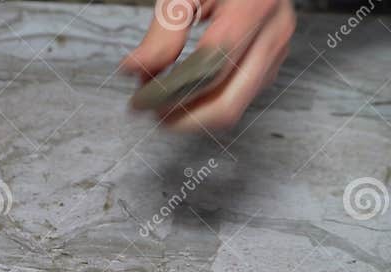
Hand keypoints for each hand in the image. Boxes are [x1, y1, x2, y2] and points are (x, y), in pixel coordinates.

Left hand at [121, 0, 295, 131]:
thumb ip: (163, 31)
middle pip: (226, 103)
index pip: (211, 68)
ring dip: (191, 115)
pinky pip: (236, 99)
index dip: (171, 92)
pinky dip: (205, 104)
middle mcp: (273, 33)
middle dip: (181, 117)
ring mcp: (275, 52)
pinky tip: (181, 94)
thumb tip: (137, 69)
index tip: (139, 100)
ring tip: (160, 103)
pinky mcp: (269, 65)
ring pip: (232, 108)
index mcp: (255, 7)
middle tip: (149, 111)